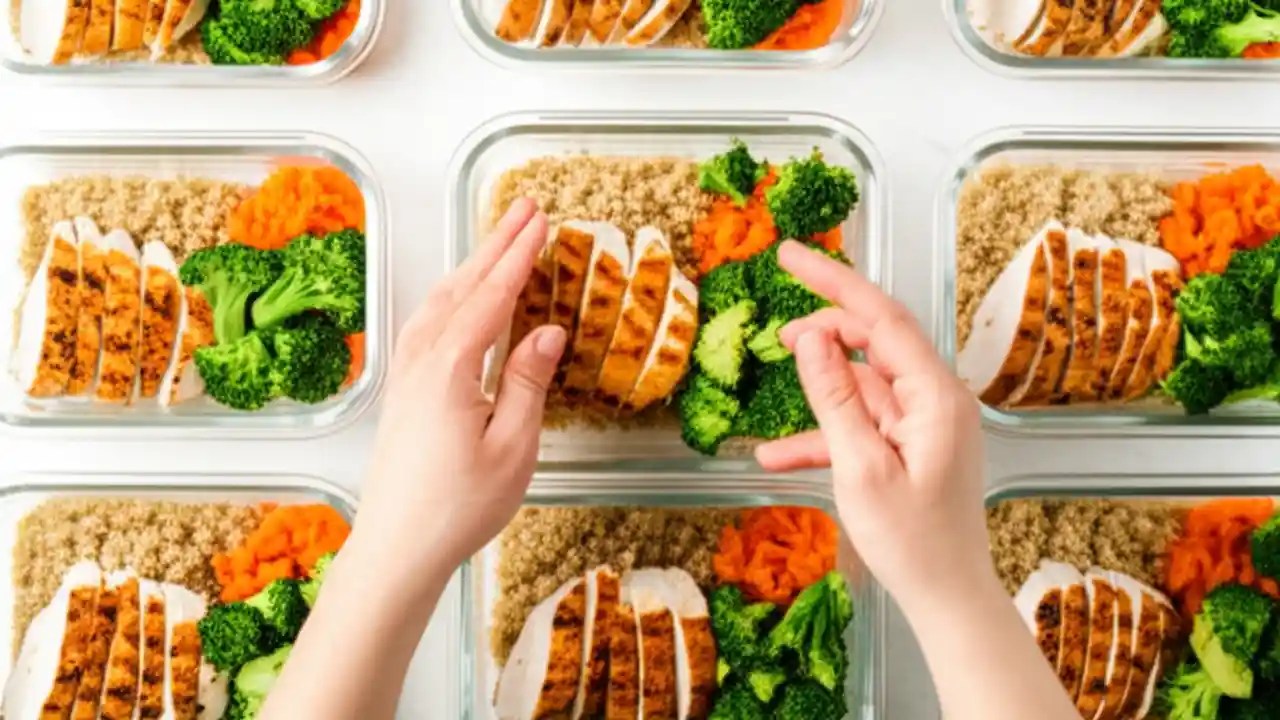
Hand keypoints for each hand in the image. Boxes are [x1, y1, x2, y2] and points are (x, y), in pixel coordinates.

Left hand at [352, 198, 565, 586]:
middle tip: (523, 210)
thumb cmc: (458, 506)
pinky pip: (427, 324)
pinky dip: (451, 297)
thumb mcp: (512, 447)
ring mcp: (406, 375)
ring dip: (472, 268)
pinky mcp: (402, 393)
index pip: (492, 297)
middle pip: (462, 288)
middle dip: (494, 246)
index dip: (518, 256)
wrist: (397, 548)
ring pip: (440, 303)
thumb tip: (547, 332)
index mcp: (450, 368)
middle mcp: (421, 361)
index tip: (539, 221)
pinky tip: (458, 301)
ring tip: (498, 243)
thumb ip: (527, 382)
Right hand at [755, 241, 991, 611]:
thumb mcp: (860, 466)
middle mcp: (935, 397)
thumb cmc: (912, 542)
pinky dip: (825, 433)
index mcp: (934, 394)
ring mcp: (925, 422)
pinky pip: (864, 423)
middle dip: (822, 332)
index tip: (789, 255)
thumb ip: (834, 396)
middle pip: (873, 341)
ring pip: (862, 385)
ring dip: (817, 391)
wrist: (948, 599)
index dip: (832, 280)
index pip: (879, 316)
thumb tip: (811, 335)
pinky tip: (778, 456)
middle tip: (775, 333)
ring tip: (772, 382)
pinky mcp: (913, 445)